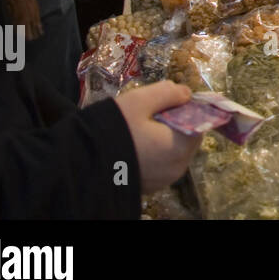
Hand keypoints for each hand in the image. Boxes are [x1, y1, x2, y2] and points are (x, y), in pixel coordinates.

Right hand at [114, 81, 201, 195]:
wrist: (78, 165)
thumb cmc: (112, 130)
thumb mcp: (139, 101)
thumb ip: (167, 92)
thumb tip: (186, 93)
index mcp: (181, 146)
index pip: (200, 120)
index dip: (186, 107)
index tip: (167, 100)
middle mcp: (178, 167)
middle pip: (187, 136)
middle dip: (174, 121)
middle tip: (148, 113)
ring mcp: (163, 180)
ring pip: (173, 150)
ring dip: (162, 136)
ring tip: (137, 127)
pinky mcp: (149, 187)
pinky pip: (159, 163)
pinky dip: (153, 151)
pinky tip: (133, 143)